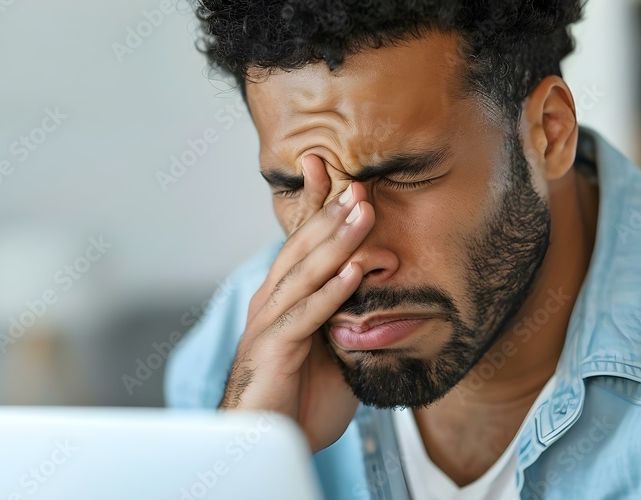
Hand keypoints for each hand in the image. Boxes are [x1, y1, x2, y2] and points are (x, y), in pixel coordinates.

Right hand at [219, 155, 374, 452]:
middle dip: (330, 212)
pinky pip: (307, 315)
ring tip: (363, 212)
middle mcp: (271, 302)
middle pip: (300, 247)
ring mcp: (269, 323)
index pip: (299, 242)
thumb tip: (375, 297)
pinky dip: (331, 292)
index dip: (314, 205)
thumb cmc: (297, 399)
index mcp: (283, 298)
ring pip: (304, 272)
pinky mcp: (275, 349)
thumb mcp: (330, 350)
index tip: (332, 170)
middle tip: (359, 182)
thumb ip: (344, 319)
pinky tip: (355, 271)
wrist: (265, 441)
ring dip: (335, 241)